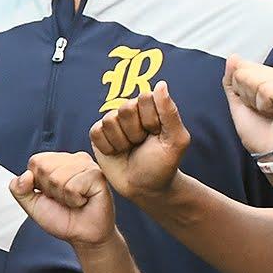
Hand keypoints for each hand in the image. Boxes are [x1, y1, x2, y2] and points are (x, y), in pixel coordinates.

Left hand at [12, 152, 117, 248]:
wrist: (83, 236)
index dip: (39, 183)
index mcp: (58, 161)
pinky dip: (74, 200)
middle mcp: (73, 159)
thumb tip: (25, 175)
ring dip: (63, 197)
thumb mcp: (32, 205)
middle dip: (51, 190)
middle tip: (65, 199)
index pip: (36, 161)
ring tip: (75, 201)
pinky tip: (84, 201)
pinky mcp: (97, 176)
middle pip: (45, 168)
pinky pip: (73, 186)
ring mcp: (87, 165)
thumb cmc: (63, 218)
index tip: (52, 195)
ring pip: (58, 177)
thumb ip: (19, 189)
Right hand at [90, 83, 191, 200]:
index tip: (158, 134)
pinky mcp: (98, 134)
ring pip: (110, 121)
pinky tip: (117, 153)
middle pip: (125, 108)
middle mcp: (131, 110)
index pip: (144, 98)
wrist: (147, 188)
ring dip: (122, 142)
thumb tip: (161, 84)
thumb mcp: (176, 141)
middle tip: (142, 144)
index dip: (152, 120)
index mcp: (151, 107)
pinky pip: (96, 132)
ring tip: (130, 149)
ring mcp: (113, 122)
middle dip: (136, 132)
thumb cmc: (164, 164)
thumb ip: (170, 113)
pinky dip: (108, 147)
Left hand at [223, 55, 272, 158]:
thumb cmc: (261, 133)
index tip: (255, 107)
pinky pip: (267, 90)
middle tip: (262, 112)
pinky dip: (264, 106)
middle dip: (247, 95)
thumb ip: (233, 80)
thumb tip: (232, 58)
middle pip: (246, 71)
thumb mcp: (239, 104)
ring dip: (256, 102)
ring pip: (256, 80)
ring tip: (269, 113)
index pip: (243, 67)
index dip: (241, 90)